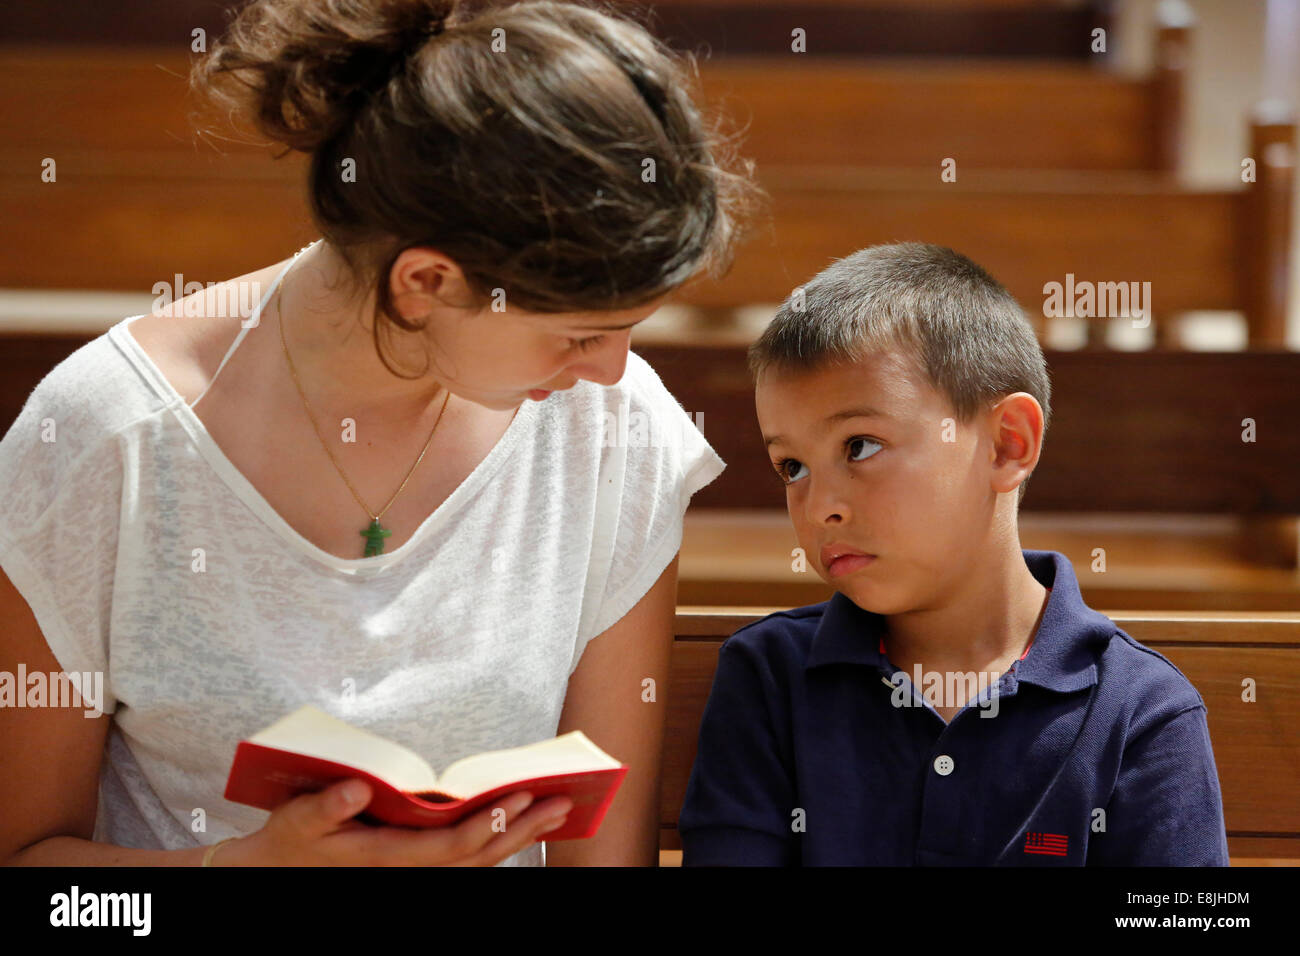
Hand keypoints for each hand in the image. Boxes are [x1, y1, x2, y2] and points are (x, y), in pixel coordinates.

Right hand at [211, 779, 571, 864]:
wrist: (277, 871)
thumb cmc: (290, 840)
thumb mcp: (297, 819)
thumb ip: (327, 805)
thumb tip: (359, 786)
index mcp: (390, 858)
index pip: (453, 847)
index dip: (490, 823)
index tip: (521, 797)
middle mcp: (411, 869)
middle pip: (481, 856)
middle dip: (524, 830)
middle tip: (564, 802)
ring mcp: (416, 869)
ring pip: (481, 860)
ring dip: (521, 835)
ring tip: (558, 810)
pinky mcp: (417, 862)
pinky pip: (470, 856)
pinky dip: (501, 838)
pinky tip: (522, 821)